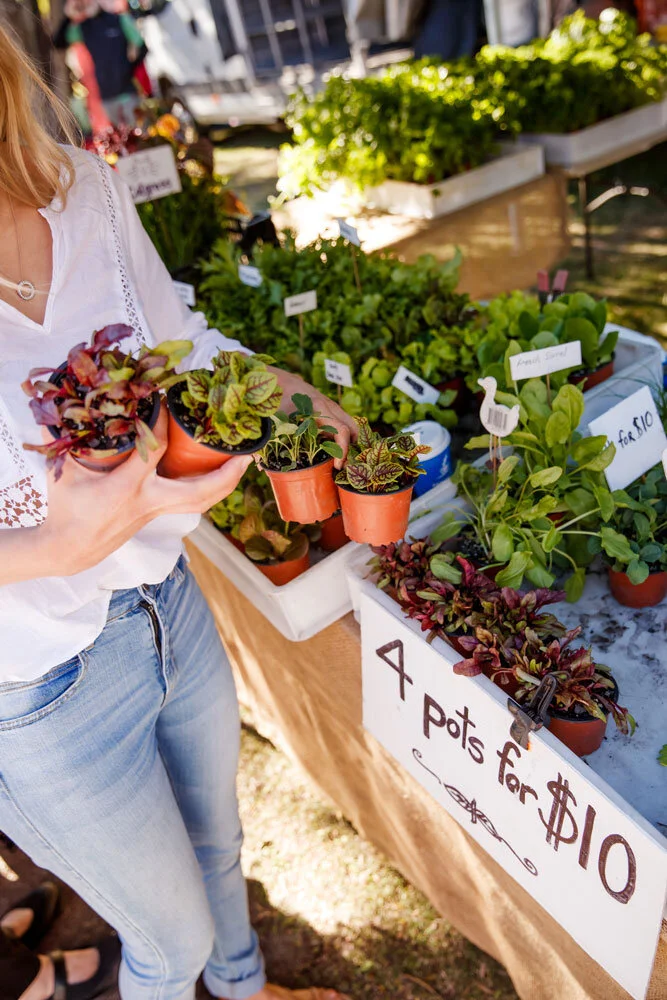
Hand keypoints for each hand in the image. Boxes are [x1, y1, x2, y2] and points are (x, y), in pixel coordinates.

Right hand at [39, 406, 251, 577]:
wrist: (68, 550)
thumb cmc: (66, 509)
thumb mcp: (62, 471)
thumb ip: (63, 437)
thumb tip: (59, 402)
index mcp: (126, 488)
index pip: (154, 449)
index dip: (162, 422)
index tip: (167, 398)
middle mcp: (148, 502)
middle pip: (198, 491)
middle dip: (226, 474)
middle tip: (247, 453)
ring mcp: (156, 512)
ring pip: (201, 503)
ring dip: (225, 484)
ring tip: (243, 464)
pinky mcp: (157, 517)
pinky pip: (191, 504)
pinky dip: (208, 490)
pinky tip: (219, 476)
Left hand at [271, 368, 356, 468]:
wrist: (274, 377)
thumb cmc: (273, 399)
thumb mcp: (271, 419)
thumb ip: (266, 442)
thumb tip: (261, 467)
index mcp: (317, 410)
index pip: (342, 432)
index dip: (343, 451)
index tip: (338, 465)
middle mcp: (327, 407)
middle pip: (352, 427)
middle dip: (352, 447)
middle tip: (342, 464)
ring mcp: (328, 405)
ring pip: (348, 423)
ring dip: (347, 440)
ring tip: (338, 458)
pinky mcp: (325, 406)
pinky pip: (340, 420)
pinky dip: (340, 433)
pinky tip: (330, 446)